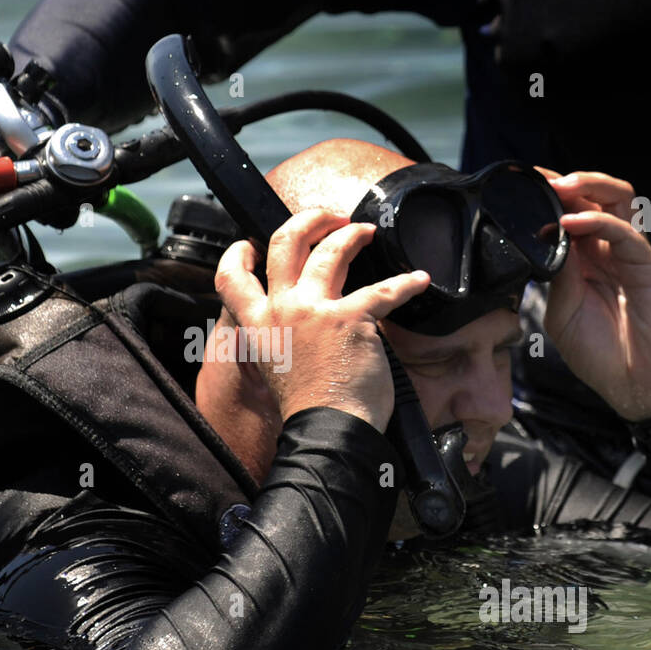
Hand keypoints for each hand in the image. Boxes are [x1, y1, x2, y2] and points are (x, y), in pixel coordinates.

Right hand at [214, 209, 429, 431]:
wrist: (328, 431)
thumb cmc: (307, 406)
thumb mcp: (273, 365)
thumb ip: (277, 334)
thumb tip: (292, 318)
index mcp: (257, 325)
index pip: (231, 278)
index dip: (237, 254)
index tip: (249, 245)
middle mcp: (282, 311)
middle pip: (285, 243)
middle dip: (308, 220)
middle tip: (328, 218)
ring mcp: (315, 312)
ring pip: (331, 252)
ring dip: (352, 234)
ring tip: (366, 233)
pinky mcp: (352, 319)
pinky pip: (384, 290)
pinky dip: (406, 283)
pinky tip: (419, 280)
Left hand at [536, 169, 650, 420]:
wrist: (638, 385)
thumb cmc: (601, 354)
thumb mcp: (563, 314)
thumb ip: (557, 275)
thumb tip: (544, 236)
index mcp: (585, 260)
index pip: (569, 213)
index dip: (549, 196)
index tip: (523, 184)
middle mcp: (607, 250)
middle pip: (594, 197)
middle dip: (565, 181)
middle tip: (539, 179)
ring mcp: (629, 255)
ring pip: (618, 200)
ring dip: (588, 186)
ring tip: (559, 187)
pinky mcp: (649, 266)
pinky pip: (625, 233)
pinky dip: (597, 222)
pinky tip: (571, 222)